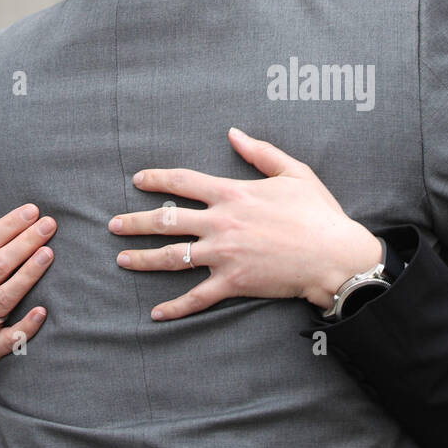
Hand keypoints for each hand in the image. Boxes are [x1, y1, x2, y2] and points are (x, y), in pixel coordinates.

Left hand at [110, 128, 381, 319]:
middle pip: (166, 221)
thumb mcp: (294, 172)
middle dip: (135, 222)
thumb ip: (261, 152)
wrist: (334, 255)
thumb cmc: (318, 212)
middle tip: (113, 225)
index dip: (157, 179)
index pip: (183, 182)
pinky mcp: (232, 284)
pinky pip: (196, 297)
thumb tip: (234, 133)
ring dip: (143, 259)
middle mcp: (221, 223)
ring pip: (172, 257)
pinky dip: (174, 307)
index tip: (138, 180)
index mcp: (233, 194)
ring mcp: (224, 255)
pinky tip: (155, 313)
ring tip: (121, 259)